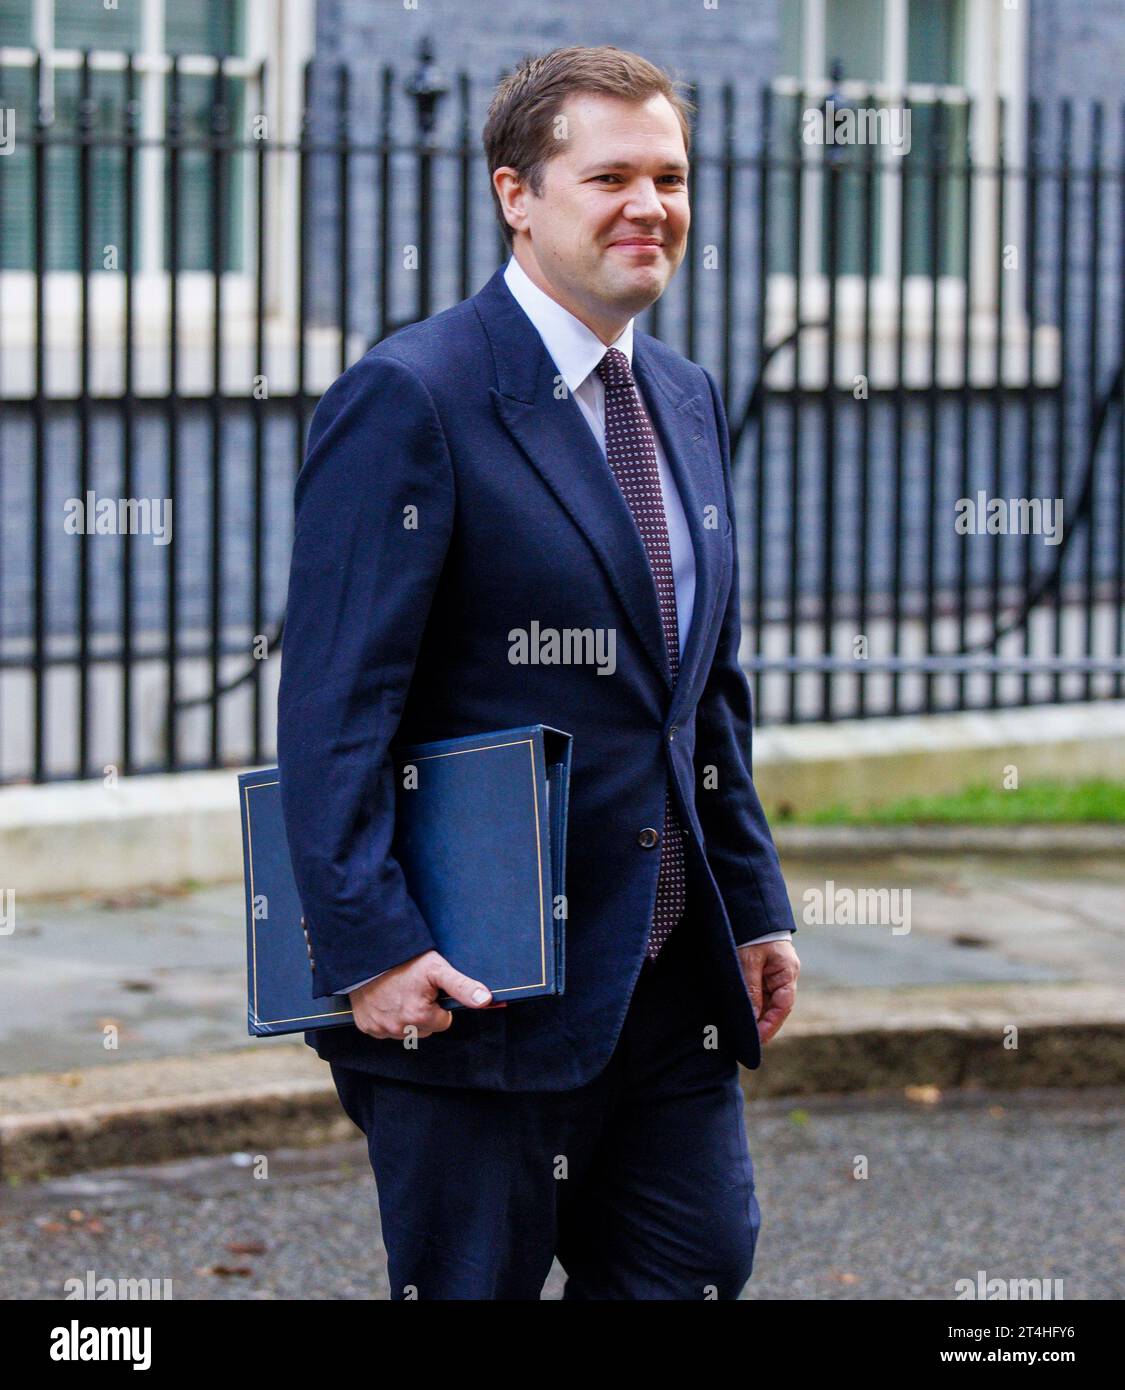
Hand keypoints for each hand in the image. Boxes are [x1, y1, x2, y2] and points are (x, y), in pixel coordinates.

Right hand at [348, 950, 497, 1040]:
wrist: (368, 954)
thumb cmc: (405, 961)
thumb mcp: (437, 968)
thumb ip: (462, 986)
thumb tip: (486, 1000)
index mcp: (419, 1017)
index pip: (443, 1022)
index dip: (439, 1005)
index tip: (430, 990)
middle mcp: (398, 1028)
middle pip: (425, 1029)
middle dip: (424, 1013)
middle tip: (415, 990)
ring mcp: (380, 1029)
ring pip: (405, 1031)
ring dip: (406, 1017)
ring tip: (400, 993)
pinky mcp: (366, 1027)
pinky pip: (384, 1030)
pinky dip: (387, 1018)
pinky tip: (386, 1000)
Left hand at [736, 938, 799, 1043]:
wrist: (750, 912)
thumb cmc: (752, 934)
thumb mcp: (749, 961)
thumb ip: (752, 988)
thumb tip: (753, 1018)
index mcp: (787, 972)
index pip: (783, 1006)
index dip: (771, 1025)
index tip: (758, 1040)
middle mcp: (783, 977)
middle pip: (775, 1008)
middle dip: (762, 1025)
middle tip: (746, 1042)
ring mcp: (774, 976)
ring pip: (766, 1003)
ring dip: (756, 1017)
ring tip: (741, 1032)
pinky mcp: (762, 975)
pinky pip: (759, 996)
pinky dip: (751, 1006)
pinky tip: (741, 1016)